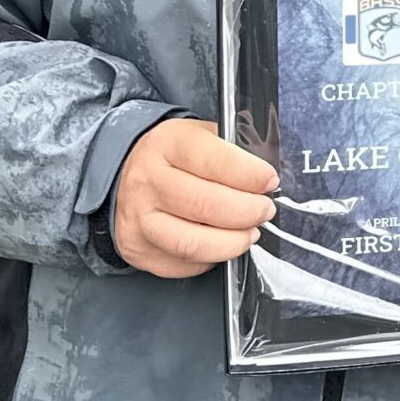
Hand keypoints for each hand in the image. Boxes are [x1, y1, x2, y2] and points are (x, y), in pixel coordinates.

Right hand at [112, 120, 277, 277]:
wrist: (129, 175)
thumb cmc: (177, 158)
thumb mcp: (203, 137)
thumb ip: (235, 151)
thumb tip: (269, 178)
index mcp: (168, 143)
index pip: (214, 160)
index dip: (250, 175)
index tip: (270, 182)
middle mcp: (147, 180)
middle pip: (206, 205)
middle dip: (248, 212)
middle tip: (265, 211)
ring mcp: (138, 218)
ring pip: (192, 243)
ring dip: (232, 242)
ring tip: (249, 233)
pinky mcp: (137, 248)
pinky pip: (183, 264)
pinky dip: (211, 259)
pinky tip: (221, 245)